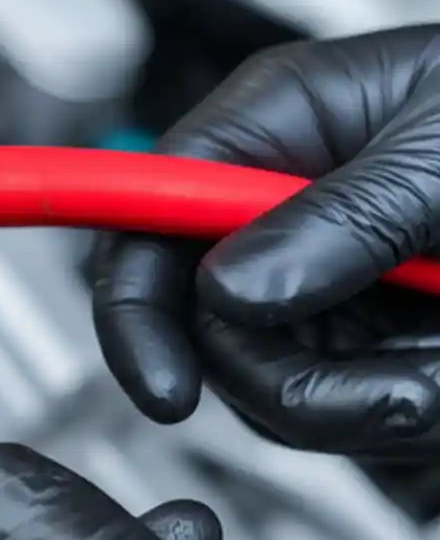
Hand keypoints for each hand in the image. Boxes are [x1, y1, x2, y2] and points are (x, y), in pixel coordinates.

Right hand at [91, 26, 439, 453]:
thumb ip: (343, 217)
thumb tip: (234, 290)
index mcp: (276, 131)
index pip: (145, 217)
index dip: (133, 307)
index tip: (166, 389)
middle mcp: (280, 211)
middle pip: (205, 328)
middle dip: (289, 378)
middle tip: (390, 384)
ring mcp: (321, 279)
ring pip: (276, 385)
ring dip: (369, 400)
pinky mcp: (369, 335)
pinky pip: (347, 408)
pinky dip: (407, 408)